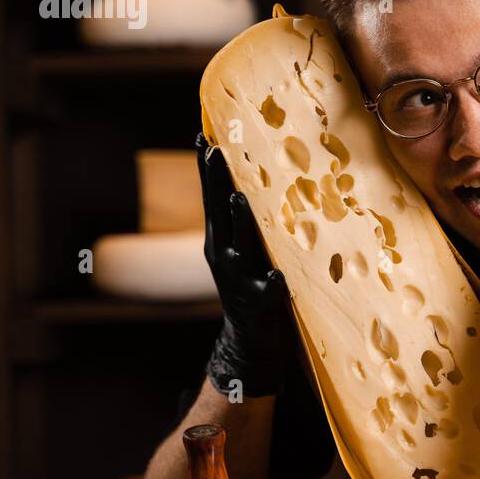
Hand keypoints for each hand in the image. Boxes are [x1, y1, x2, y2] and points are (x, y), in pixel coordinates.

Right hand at [197, 133, 297, 396]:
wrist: (250, 341)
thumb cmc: (253, 284)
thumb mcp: (243, 250)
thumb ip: (244, 220)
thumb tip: (248, 178)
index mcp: (221, 242)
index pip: (212, 199)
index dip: (207, 170)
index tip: (203, 137)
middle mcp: (226, 257)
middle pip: (219, 215)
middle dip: (216, 183)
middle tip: (213, 152)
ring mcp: (242, 281)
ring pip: (241, 248)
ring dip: (240, 224)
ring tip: (240, 199)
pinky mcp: (262, 306)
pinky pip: (268, 292)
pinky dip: (271, 284)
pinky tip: (276, 276)